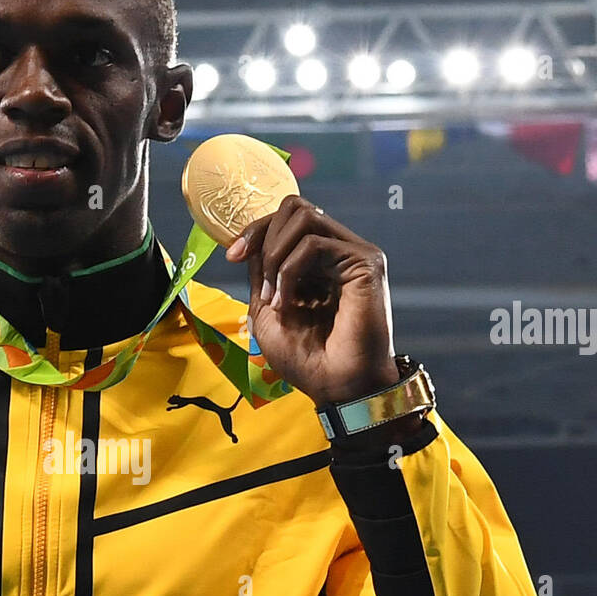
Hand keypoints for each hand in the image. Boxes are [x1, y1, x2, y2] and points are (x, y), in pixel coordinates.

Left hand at [226, 194, 399, 404]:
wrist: (336, 388)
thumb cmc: (307, 361)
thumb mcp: (266, 313)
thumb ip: (260, 274)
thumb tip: (248, 242)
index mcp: (318, 262)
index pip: (286, 219)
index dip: (255, 230)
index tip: (231, 256)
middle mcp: (338, 252)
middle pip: (295, 207)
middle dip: (264, 236)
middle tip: (259, 283)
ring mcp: (354, 254)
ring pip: (304, 216)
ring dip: (275, 255)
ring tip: (275, 297)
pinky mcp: (365, 262)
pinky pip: (313, 243)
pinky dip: (289, 271)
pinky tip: (287, 303)